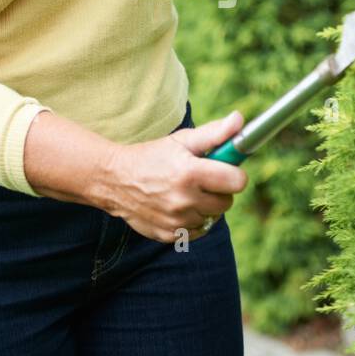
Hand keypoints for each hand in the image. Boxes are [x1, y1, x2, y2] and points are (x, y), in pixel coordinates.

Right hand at [103, 111, 248, 243]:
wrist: (114, 180)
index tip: (226, 169)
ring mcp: (176, 221)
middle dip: (219, 190)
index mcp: (190, 173)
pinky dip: (193, 220)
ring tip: (186, 192)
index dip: (234, 173)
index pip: (237, 181)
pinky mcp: (170, 235)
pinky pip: (198, 230)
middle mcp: (184, 200)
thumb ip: (214, 133)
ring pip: (212, 217)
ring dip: (205, 206)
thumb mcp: (181, 140)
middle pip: (227, 202)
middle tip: (203, 179)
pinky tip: (179, 206)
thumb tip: (240, 120)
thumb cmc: (152, 156)